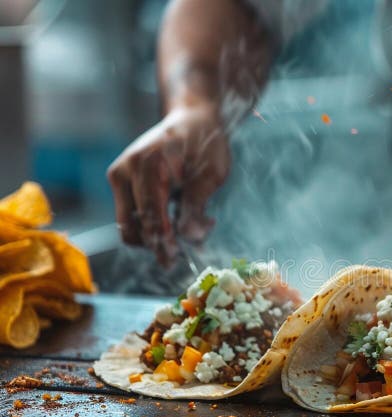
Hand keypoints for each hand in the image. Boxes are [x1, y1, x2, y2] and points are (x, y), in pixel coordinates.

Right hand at [106, 103, 229, 264]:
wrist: (191, 118)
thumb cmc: (205, 144)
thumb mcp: (211, 175)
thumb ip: (197, 207)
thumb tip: (190, 238)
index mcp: (149, 165)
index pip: (150, 216)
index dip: (162, 243)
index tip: (172, 261)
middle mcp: (126, 169)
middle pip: (132, 225)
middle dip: (158, 242)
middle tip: (187, 249)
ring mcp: (119, 174)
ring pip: (129, 224)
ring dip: (156, 235)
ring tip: (190, 228)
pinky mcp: (120, 180)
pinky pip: (131, 213)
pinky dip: (152, 223)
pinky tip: (178, 218)